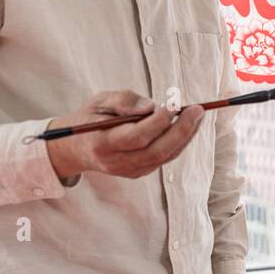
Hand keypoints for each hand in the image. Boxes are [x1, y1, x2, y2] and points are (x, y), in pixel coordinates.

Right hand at [45, 90, 204, 179]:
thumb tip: (152, 107)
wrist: (76, 147)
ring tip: (197, 115)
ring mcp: (129, 171)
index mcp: (102, 143)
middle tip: (198, 110)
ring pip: (165, 156)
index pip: (137, 137)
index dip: (158, 122)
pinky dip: (179, 142)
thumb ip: (124, 101)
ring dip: (185, 136)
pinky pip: (164, 158)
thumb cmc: (91, 117)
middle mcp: (116, 162)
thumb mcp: (100, 101)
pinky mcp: (138, 172)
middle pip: (157, 150)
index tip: (174, 104)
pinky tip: (187, 125)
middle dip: (182, 130)